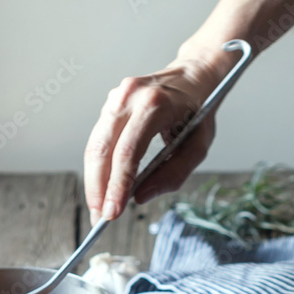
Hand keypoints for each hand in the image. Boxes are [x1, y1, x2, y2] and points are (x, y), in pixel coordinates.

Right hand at [84, 57, 222, 223]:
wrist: (194, 75)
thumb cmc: (199, 111)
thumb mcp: (199, 147)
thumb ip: (173, 174)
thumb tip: (141, 197)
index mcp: (154, 105)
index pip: (127, 153)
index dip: (117, 186)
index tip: (112, 213)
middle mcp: (129, 97)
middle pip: (102, 150)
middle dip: (98, 189)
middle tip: (100, 218)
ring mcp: (117, 97)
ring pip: (95, 145)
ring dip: (94, 180)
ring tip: (98, 208)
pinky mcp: (111, 104)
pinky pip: (99, 139)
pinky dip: (98, 166)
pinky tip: (103, 186)